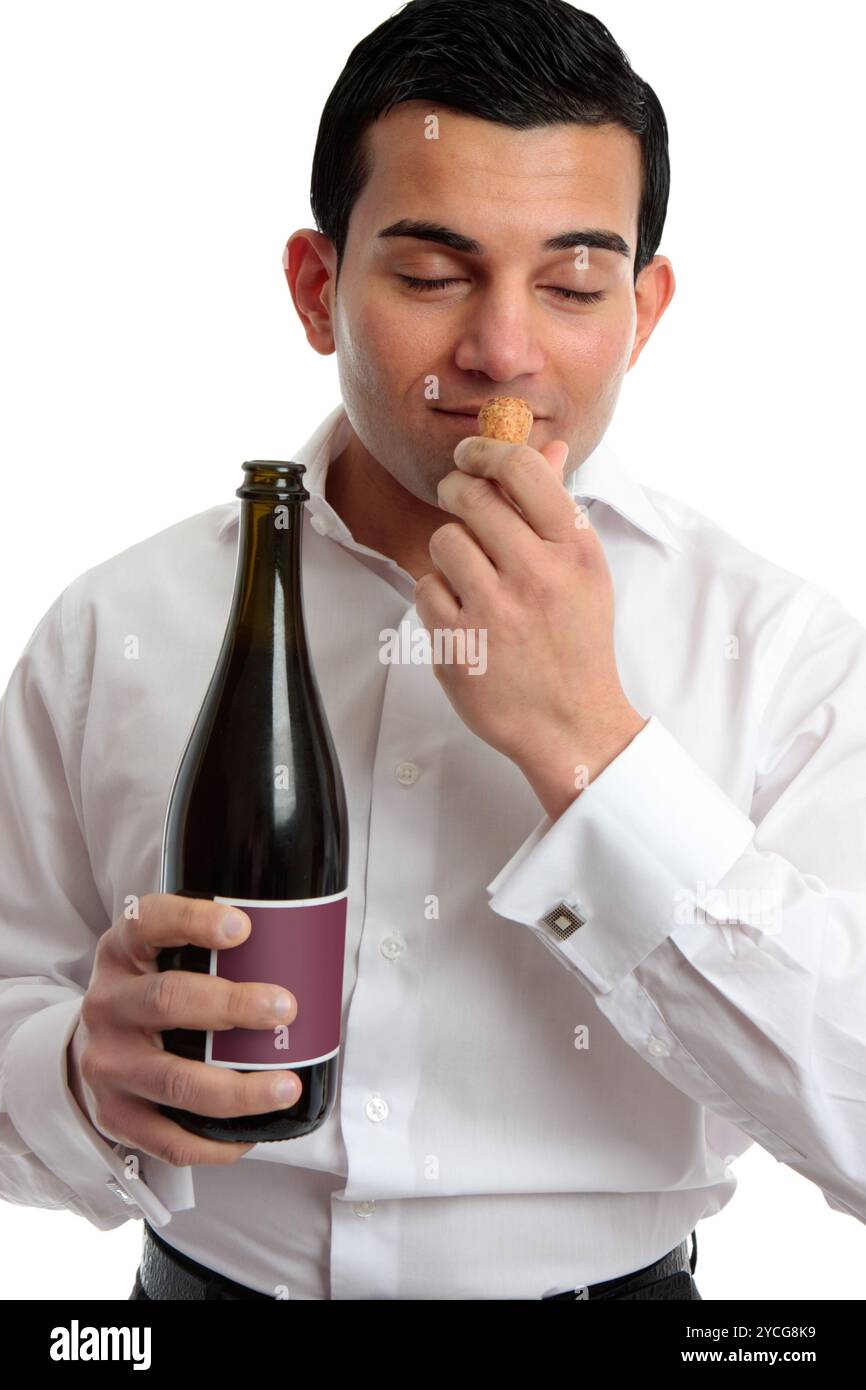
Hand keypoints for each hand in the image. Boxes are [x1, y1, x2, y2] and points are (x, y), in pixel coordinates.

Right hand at [66, 894, 300, 1166]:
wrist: (93, 1046)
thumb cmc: (151, 992)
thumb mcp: (163, 954)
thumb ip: (213, 948)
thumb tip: (304, 948)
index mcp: (122, 952)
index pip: (148, 923)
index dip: (193, 921)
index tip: (243, 927)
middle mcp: (108, 1004)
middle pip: (167, 1000)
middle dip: (232, 1006)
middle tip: (284, 1007)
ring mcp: (108, 1063)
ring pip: (174, 1080)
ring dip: (237, 1089)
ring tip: (285, 1086)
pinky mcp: (115, 1115)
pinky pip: (169, 1139)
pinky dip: (214, 1142)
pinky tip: (250, 1133)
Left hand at [414, 434, 646, 818]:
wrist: (572, 724)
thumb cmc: (576, 642)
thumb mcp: (584, 571)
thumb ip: (559, 507)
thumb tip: (552, 447)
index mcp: (574, 551)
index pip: (521, 470)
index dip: (485, 451)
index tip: (470, 456)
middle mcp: (537, 576)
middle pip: (471, 497)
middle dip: (456, 492)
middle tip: (458, 503)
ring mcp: (495, 613)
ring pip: (443, 541)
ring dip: (449, 552)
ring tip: (470, 575)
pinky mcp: (459, 646)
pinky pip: (425, 589)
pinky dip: (437, 598)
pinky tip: (462, 615)